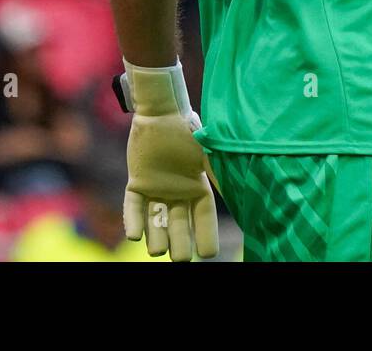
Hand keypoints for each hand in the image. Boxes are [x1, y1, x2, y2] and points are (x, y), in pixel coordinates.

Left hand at [119, 61, 219, 261]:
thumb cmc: (188, 130)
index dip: (206, 236)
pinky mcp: (137, 183)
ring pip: (156, 221)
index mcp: (197, 187)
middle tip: (180, 259)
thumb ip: (219, 174)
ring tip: (157, 251)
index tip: (207, 254)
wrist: (162, 112)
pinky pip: (133, 206)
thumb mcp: (207, 153)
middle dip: (180, 243)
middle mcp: (177, 193)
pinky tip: (134, 235)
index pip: (204, 217)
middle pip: (180, 224)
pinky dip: (133, 220)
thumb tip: (238, 194)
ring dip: (156, 237)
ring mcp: (156, 190)